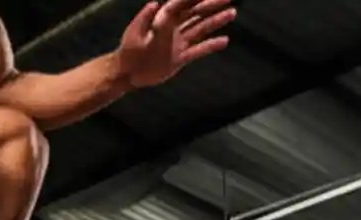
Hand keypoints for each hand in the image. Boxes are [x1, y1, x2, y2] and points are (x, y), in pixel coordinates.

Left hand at [116, 0, 236, 88]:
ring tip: (231, 13)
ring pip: (201, 29)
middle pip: (195, 14)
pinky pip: (199, 50)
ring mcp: (179, 43)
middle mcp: (174, 29)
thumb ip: (145, 19)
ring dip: (215, 21)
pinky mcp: (181, 58)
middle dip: (210, 5)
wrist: (128, 72)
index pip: (182, 4)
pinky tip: (225, 40)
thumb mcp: (135, 33)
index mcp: (163, 20)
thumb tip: (155, 3)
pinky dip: (211, 45)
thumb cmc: (129, 50)